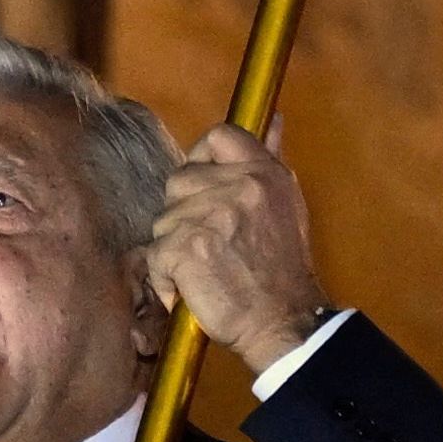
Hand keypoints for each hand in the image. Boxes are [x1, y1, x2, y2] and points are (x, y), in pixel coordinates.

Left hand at [145, 124, 330, 377]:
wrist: (283, 321)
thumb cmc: (282, 269)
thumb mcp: (286, 204)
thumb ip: (269, 160)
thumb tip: (273, 119)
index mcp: (264, 173)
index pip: (219, 136)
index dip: (203, 158)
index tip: (205, 185)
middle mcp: (239, 187)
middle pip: (179, 180)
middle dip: (184, 213)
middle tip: (210, 243)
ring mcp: (210, 216)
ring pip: (163, 219)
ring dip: (174, 248)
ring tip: (205, 270)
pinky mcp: (185, 248)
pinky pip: (156, 254)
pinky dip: (167, 278)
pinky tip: (191, 288)